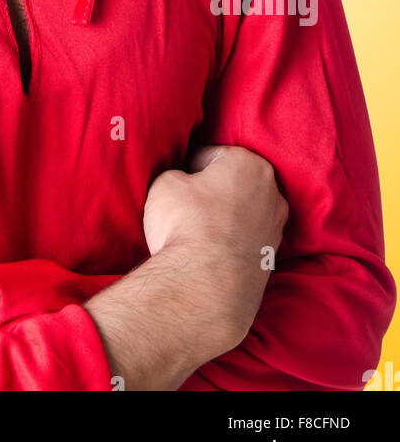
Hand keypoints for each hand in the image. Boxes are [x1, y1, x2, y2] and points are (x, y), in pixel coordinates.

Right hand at [142, 143, 288, 345]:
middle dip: (213, 190)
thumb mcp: (166, 183)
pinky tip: (211, 251)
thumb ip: (179, 174)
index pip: (212, 155)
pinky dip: (232, 241)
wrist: (204, 287)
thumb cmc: (186, 225)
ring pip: (244, 212)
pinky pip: (247, 239)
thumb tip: (185, 184)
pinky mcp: (272, 259)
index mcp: (249, 163)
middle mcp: (272, 192)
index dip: (188, 167)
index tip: (176, 183)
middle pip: (234, 182)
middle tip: (186, 204)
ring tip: (197, 231)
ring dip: (224, 216)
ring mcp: (276, 228)